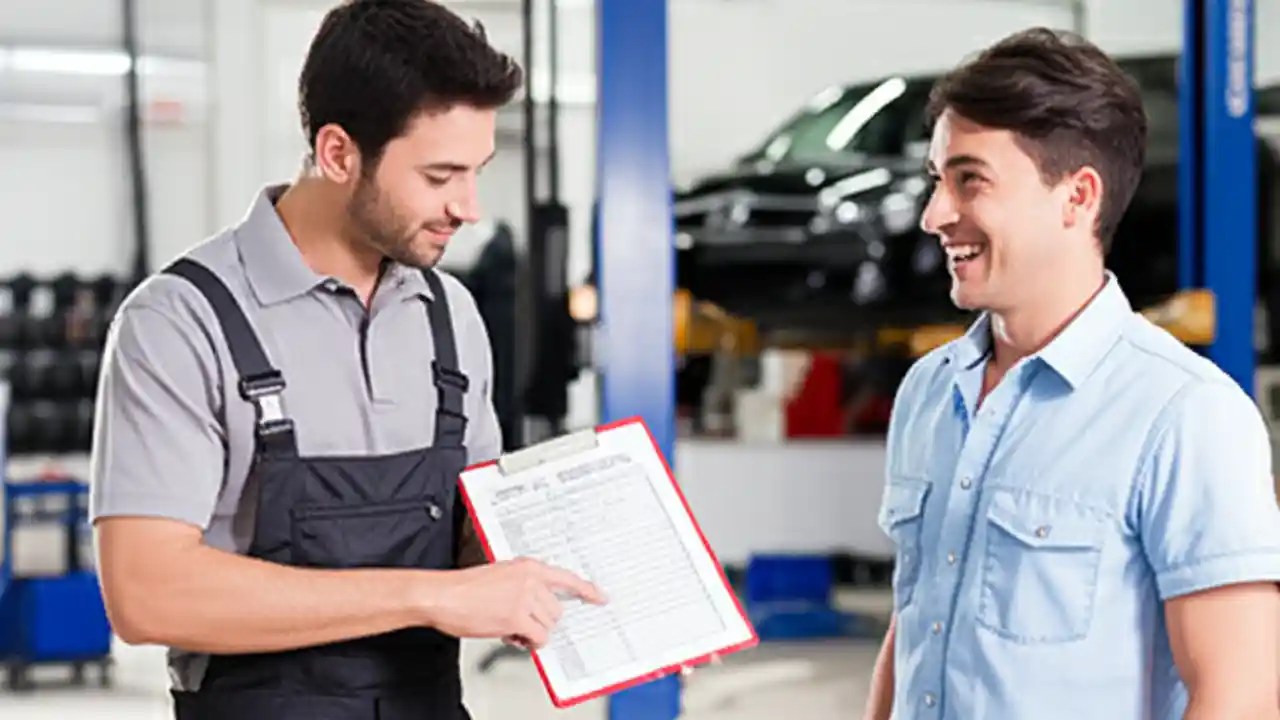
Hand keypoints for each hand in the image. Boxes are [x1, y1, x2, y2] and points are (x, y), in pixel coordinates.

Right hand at [426, 557, 605, 647]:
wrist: (443, 596)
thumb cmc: (464, 588)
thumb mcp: (500, 575)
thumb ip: (522, 585)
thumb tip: (536, 604)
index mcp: (528, 566)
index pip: (566, 577)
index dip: (587, 590)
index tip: (600, 597)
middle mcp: (531, 580)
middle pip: (557, 609)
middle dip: (542, 620)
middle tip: (521, 622)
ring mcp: (526, 598)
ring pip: (548, 625)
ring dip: (533, 631)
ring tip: (511, 627)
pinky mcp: (518, 617)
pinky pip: (538, 638)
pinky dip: (528, 642)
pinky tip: (511, 635)